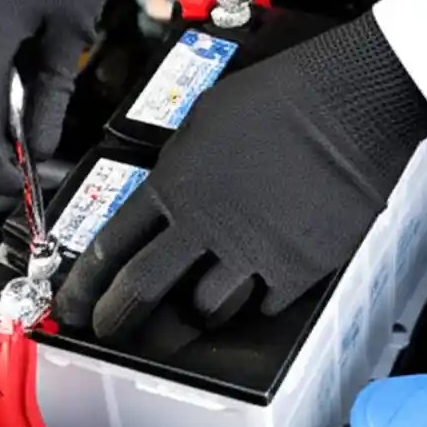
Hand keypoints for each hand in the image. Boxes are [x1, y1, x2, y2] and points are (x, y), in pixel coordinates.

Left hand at [54, 16, 426, 341]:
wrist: (352, 100)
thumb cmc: (281, 96)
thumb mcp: (205, 120)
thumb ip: (179, 167)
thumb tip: (166, 192)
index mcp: (175, 185)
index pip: (112, 248)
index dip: (86, 284)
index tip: (74, 304)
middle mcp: (206, 225)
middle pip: (143, 291)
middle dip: (117, 319)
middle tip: (109, 330)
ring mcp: (253, 251)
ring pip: (203, 312)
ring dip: (188, 317)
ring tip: (183, 317)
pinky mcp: (298, 266)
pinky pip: (262, 307)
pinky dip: (252, 304)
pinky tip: (250, 292)